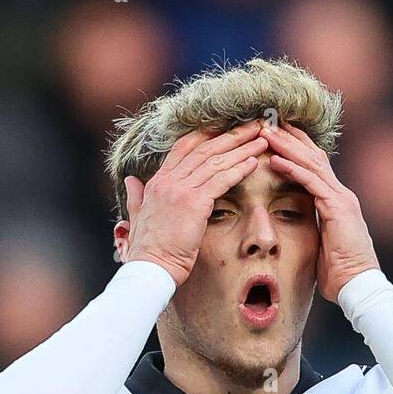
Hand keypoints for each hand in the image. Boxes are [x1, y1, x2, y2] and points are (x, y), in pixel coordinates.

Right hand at [123, 122, 268, 285]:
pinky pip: (221, 180)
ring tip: (261, 140)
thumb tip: (131, 180)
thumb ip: (136, 196)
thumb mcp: (137, 216)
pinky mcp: (194, 204)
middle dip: (232, 135)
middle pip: (205, 148)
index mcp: (157, 182)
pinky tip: (254, 163)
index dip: (207, 135)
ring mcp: (181, 190)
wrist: (150, 268)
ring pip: (216, 161)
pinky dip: (239, 169)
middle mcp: (169, 181)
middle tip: (253, 126)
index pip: (184, 148)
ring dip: (242, 148)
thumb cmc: (147, 250)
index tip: (226, 127)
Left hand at [260, 122, 379, 301]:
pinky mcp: (337, 208)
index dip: (296, 148)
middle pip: (313, 156)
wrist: (358, 286)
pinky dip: (293, 169)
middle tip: (267, 122)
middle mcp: (341, 194)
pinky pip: (312, 182)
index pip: (315, 166)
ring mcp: (341, 199)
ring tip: (266, 132)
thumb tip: (298, 231)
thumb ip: (313, 231)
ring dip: (287, 146)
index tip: (277, 135)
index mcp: (337, 202)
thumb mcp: (322, 246)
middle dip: (290, 138)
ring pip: (311, 163)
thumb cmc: (340, 274)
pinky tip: (276, 159)